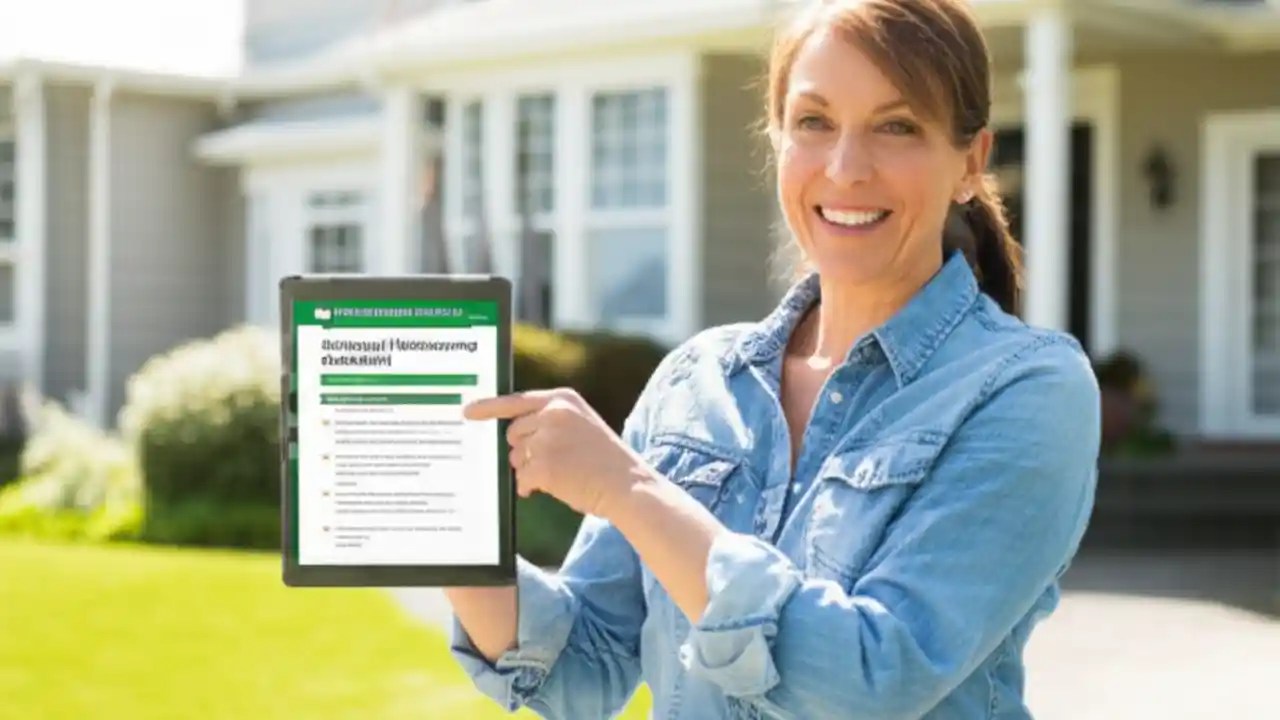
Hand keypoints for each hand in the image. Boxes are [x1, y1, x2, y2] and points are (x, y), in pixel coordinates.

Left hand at [462, 388, 652, 518]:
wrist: (628, 484)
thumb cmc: (605, 459)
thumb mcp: (581, 424)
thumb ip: (550, 420)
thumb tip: (511, 436)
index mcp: (563, 399)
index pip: (516, 400)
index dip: (488, 407)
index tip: (468, 411)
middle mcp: (553, 413)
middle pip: (513, 433)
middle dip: (523, 449)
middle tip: (550, 460)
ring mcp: (547, 439)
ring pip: (516, 456)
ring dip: (530, 468)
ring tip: (560, 473)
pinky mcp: (543, 465)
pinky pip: (522, 478)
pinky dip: (532, 487)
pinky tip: (553, 487)